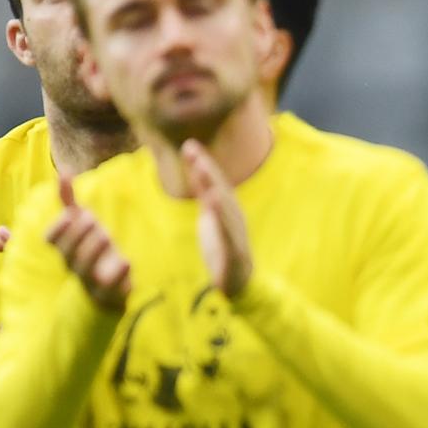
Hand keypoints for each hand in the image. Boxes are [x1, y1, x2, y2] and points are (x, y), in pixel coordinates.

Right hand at [46, 176, 131, 310]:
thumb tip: (64, 173)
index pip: (51, 239)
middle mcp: (75, 265)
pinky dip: (119, 275)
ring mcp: (92, 280)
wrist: (104, 292)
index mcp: (65, 249)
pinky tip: (127, 262)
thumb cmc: (92, 252)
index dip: (59, 226)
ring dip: (95, 249)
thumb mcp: (82, 227)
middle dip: (80, 234)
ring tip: (107, 235)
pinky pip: (112, 286)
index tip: (73, 214)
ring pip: (87, 269)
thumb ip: (70, 203)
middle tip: (94, 220)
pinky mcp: (112, 292)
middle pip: (69, 251)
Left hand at [184, 140, 252, 298]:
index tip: (189, 145)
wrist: (239, 282)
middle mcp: (234, 217)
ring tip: (201, 169)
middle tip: (192, 149)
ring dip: (213, 186)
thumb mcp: (211, 217)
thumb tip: (198, 168)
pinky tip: (211, 201)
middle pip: (220, 189)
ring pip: (224, 206)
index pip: (214, 183)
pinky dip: (220, 215)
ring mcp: (235, 234)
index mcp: (227, 210)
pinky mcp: (234, 251)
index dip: (203, 164)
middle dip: (207, 168)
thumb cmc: (224, 249)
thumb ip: (206, 194)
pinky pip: (227, 231)